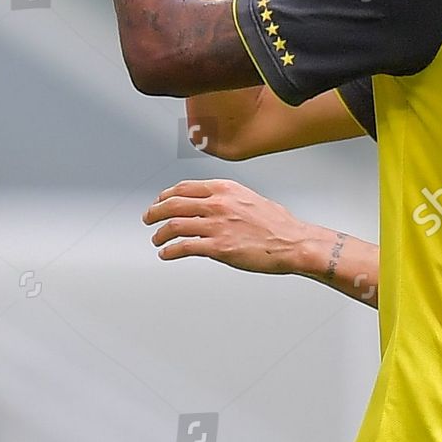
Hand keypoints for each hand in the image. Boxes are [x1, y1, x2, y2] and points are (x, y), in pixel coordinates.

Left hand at [143, 179, 313, 274]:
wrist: (294, 243)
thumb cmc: (278, 224)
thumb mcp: (250, 198)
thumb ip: (227, 198)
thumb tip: (211, 203)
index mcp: (224, 188)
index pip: (184, 188)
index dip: (166, 195)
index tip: (159, 201)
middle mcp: (217, 204)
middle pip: (173, 204)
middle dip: (155, 212)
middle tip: (148, 219)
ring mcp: (216, 226)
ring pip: (173, 226)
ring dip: (159, 234)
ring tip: (156, 240)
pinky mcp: (218, 248)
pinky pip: (184, 248)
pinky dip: (170, 251)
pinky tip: (166, 254)